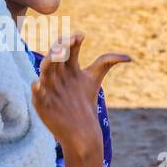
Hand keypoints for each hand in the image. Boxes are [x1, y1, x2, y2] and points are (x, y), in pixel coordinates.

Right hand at [31, 33, 130, 158]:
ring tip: (57, 54)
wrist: (82, 129)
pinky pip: (37, 95)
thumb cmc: (86, 102)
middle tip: (69, 42)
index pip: (68, 49)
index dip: (73, 41)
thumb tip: (129, 58)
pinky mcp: (42, 104)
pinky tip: (38, 84)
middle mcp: (56, 74)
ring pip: (45, 70)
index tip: (81, 36)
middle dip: (61, 47)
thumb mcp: (94, 79)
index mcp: (68, 67)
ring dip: (49, 61)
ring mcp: (48, 88)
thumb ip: (107, 62)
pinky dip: (36, 89)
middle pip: (56, 56)